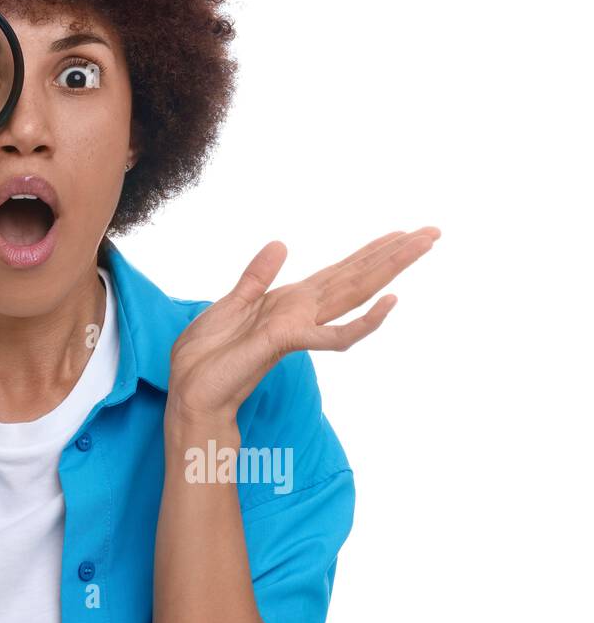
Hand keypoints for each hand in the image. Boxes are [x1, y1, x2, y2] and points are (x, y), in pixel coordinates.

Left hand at [165, 227, 441, 430]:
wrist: (191, 391)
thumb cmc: (208, 356)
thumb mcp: (230, 303)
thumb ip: (257, 276)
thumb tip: (280, 243)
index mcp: (290, 302)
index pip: (339, 272)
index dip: (369, 252)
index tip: (398, 233)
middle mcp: (303, 312)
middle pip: (357, 277)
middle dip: (394, 254)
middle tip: (432, 231)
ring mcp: (300, 326)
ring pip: (355, 293)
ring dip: (390, 270)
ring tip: (422, 246)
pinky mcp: (288, 341)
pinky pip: (335, 335)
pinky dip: (364, 322)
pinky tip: (389, 303)